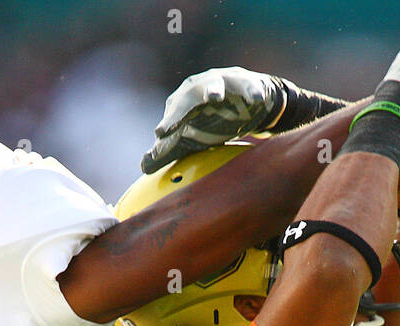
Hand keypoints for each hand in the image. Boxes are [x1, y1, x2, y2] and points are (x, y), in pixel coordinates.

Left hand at [142, 67, 288, 172]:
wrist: (248, 105)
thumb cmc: (214, 120)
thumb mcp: (192, 137)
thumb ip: (169, 150)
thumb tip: (143, 167)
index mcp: (184, 100)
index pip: (173, 112)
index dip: (168, 122)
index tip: (160, 134)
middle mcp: (200, 87)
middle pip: (189, 97)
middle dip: (184, 107)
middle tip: (183, 120)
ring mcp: (224, 83)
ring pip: (217, 84)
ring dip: (215, 89)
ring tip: (216, 97)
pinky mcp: (246, 84)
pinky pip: (249, 88)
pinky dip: (252, 92)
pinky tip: (256, 99)